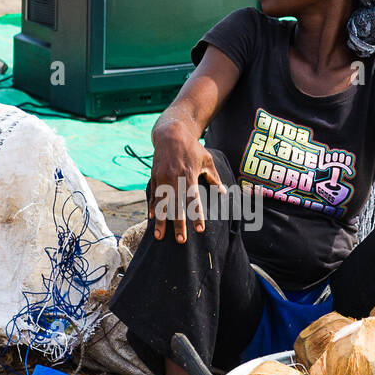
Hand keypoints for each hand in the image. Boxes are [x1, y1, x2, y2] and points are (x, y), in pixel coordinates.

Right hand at [148, 125, 225, 243]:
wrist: (171, 133)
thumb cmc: (192, 147)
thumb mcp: (207, 160)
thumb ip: (214, 177)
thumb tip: (223, 192)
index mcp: (189, 176)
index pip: (194, 200)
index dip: (196, 215)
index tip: (200, 229)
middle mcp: (174, 178)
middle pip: (177, 206)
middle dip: (178, 224)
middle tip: (181, 240)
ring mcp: (162, 178)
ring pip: (162, 203)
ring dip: (161, 221)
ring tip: (159, 236)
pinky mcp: (154, 176)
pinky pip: (153, 194)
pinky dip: (152, 206)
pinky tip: (151, 218)